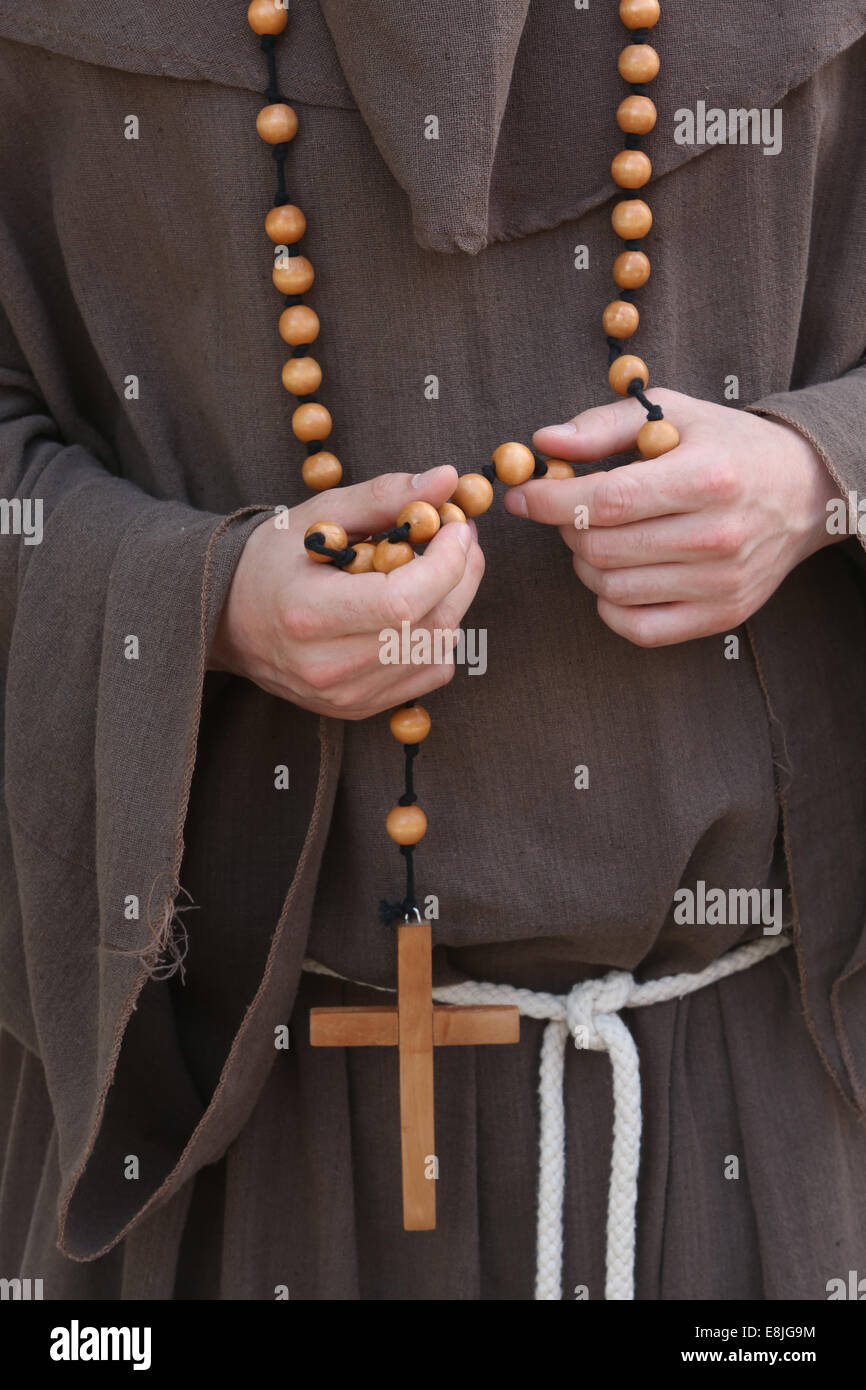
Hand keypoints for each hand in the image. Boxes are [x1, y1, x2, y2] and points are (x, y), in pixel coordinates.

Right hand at [210, 465, 483, 717]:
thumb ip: (382, 496)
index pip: (402, 601)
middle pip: (429, 626)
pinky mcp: (360, 707)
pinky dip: (439, 634)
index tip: (457, 526)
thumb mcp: (317, 515)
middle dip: (461, 574)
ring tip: (439, 566)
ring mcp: (345, 695)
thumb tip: (447, 480)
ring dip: (454, 601)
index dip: (446, 562)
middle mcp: (327, 667)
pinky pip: (431, 672)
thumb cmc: (272, 561)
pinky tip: (419, 606)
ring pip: (437, 650)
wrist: (229, 621)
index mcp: (308, 615)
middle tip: (460, 536)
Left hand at [504, 388, 839, 646]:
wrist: (804, 491)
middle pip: (602, 546)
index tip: (521, 496)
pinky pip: (637, 627)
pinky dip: (610, 604)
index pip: (608, 500)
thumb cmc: (727, 446)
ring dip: (587, 564)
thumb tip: (543, 445)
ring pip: (611, 588)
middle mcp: (718, 535)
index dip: (550, 501)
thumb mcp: (672, 414)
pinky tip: (618, 573)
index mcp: (707, 478)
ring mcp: (721, 583)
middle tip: (572, 510)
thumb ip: (603, 426)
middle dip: (568, 528)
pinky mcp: (721, 616)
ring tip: (601, 537)